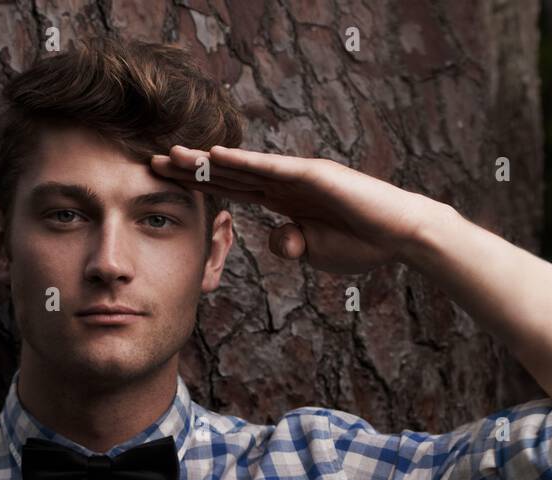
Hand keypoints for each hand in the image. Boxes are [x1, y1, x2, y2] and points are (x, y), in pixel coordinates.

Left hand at [149, 144, 441, 274]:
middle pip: (229, 175)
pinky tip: (217, 156)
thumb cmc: (363, 244)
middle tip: (152, 162)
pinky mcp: (314, 176)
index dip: (201, 187)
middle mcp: (286, 184)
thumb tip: (275, 239)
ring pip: (243, 168)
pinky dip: (244, 163)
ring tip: (173, 154)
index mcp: (284, 203)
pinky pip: (272, 170)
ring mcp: (298, 177)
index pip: (233, 192)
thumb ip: (292, 245)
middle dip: (191, 170)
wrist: (400, 236)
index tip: (168, 185)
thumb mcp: (317, 252)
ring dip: (207, 161)